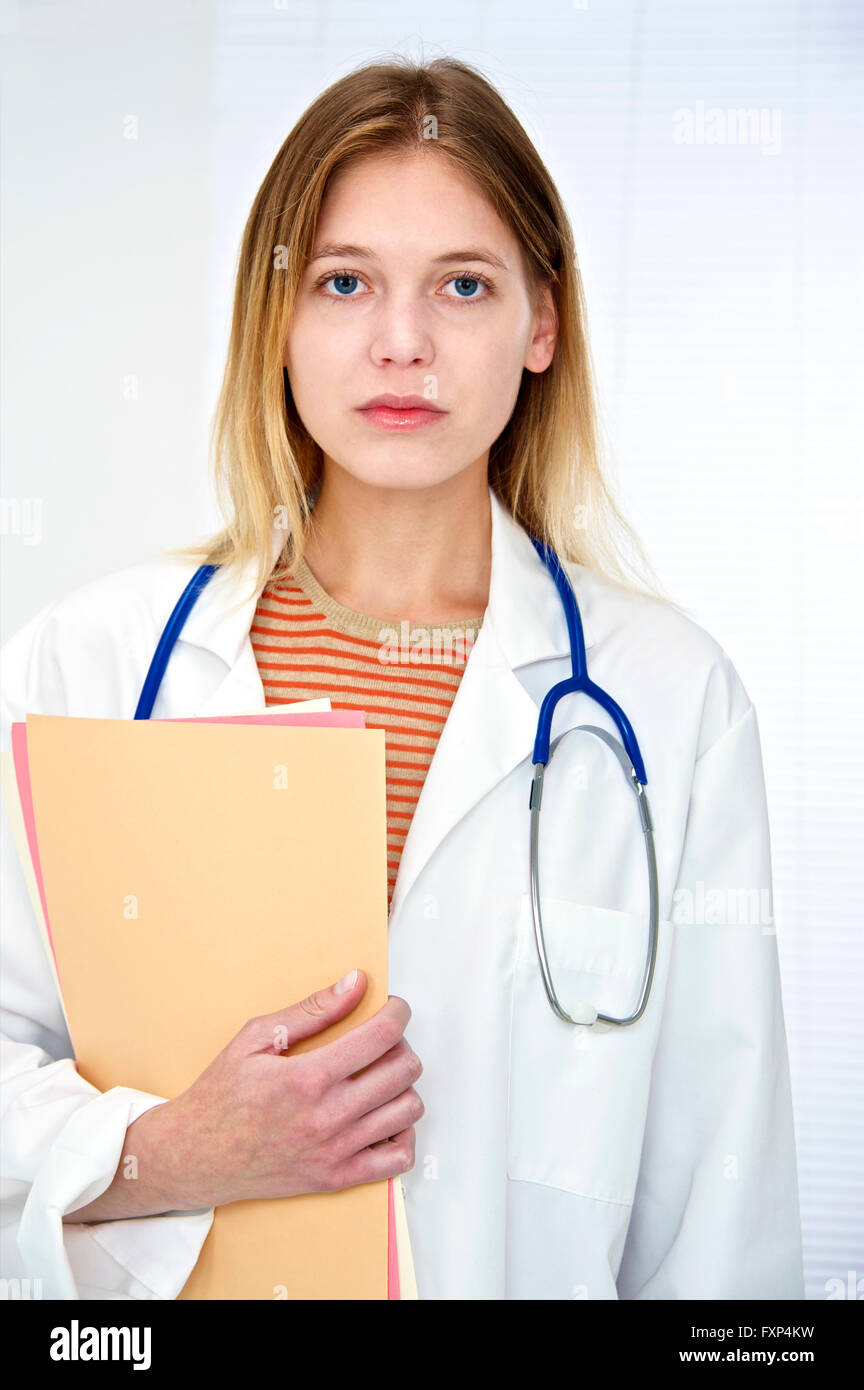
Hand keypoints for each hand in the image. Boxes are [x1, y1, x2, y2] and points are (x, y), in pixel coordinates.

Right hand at [147, 969, 422, 1208]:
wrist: (194, 1156)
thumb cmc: (221, 1095)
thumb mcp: (255, 1038)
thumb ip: (312, 1010)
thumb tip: (355, 984)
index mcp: (309, 1077)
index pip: (382, 1036)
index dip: (398, 1013)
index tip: (395, 1008)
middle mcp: (329, 1116)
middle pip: (404, 1070)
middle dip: (402, 1045)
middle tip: (383, 1041)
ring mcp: (336, 1151)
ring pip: (408, 1110)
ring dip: (403, 1086)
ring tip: (380, 1076)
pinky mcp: (337, 1178)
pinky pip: (398, 1160)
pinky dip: (403, 1135)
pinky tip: (382, 1117)